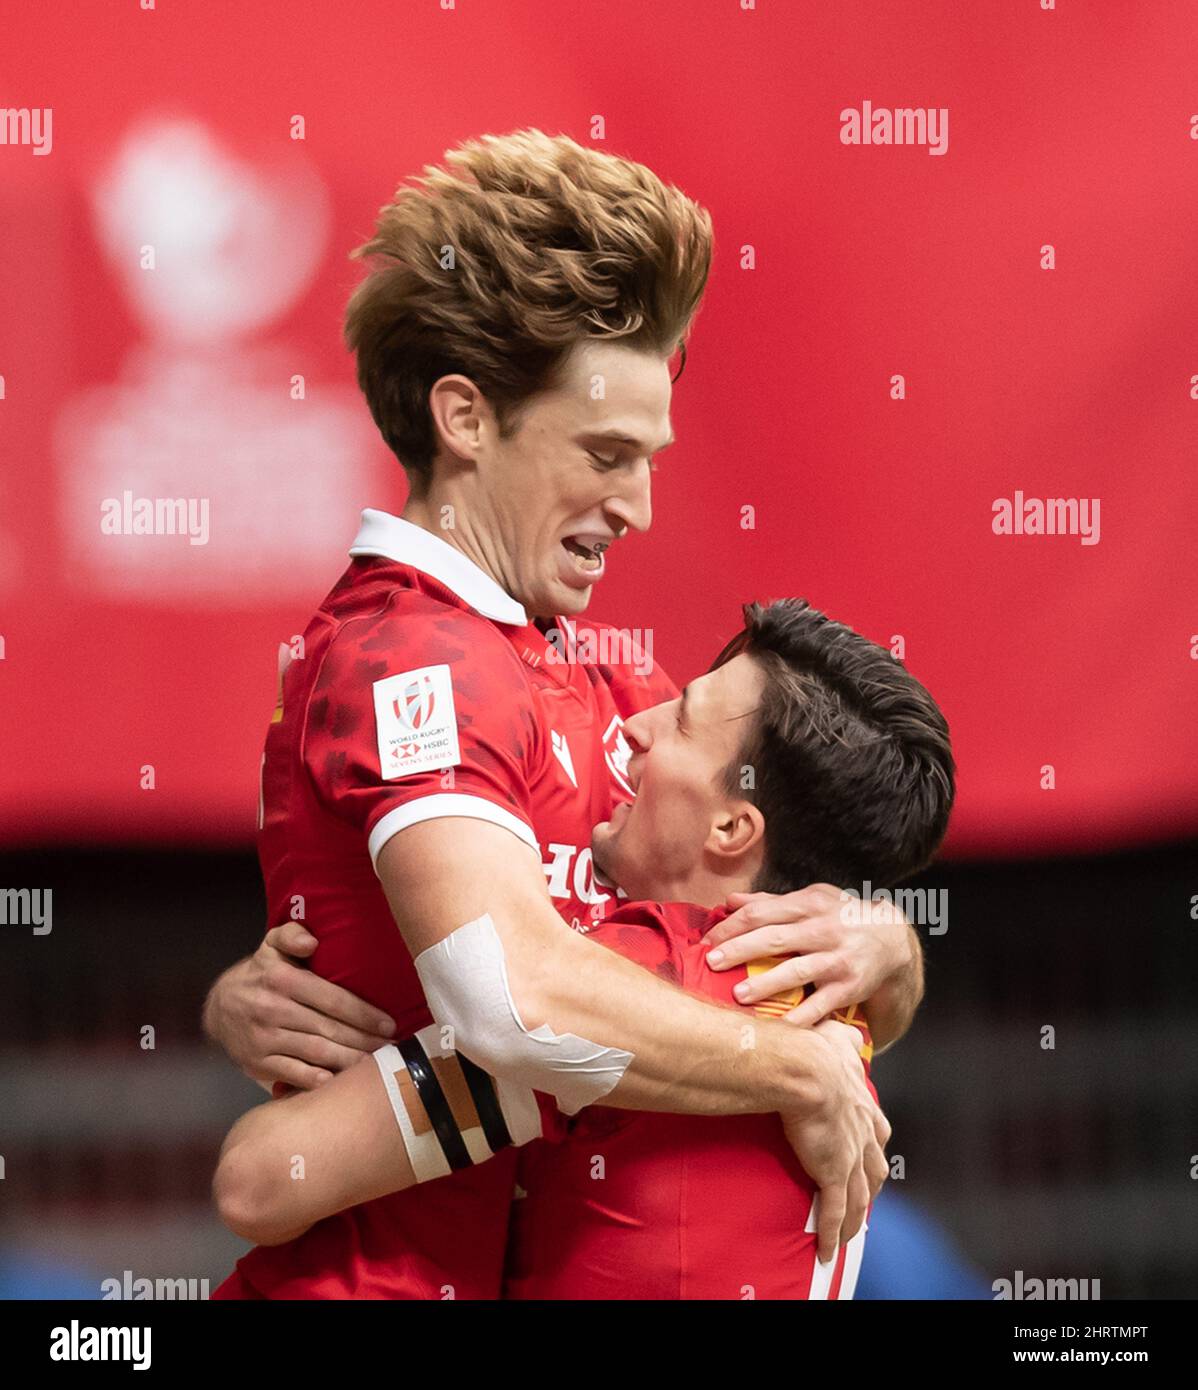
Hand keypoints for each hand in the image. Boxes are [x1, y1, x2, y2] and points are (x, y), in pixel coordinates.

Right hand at [201, 921, 395, 1090]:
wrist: (218, 1007)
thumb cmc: (259, 974)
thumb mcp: (271, 944)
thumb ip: (291, 934)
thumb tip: (312, 941)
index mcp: (281, 979)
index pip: (332, 998)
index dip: (363, 1013)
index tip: (389, 1024)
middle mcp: (272, 1010)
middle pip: (329, 1028)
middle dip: (365, 1040)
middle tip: (392, 1048)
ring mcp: (264, 1040)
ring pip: (316, 1053)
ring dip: (349, 1061)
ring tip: (376, 1064)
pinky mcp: (257, 1063)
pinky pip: (293, 1073)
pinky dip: (318, 1080)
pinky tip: (340, 1082)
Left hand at [702, 885, 911, 1027]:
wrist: (892, 940)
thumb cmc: (841, 917)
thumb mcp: (812, 899)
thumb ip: (770, 902)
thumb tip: (730, 901)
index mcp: (808, 905)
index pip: (762, 913)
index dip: (731, 927)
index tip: (706, 941)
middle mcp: (823, 930)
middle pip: (774, 939)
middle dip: (739, 951)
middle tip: (711, 963)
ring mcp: (837, 959)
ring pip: (797, 971)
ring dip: (766, 984)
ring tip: (738, 995)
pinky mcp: (849, 987)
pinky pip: (822, 1004)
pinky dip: (801, 1017)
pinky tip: (779, 1027)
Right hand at [780, 1025, 890, 1261]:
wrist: (805, 1069)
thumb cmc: (814, 1049)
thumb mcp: (836, 1038)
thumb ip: (845, 1038)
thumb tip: (852, 1032)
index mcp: (862, 1104)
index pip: (876, 1132)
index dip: (873, 1147)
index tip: (870, 1156)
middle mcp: (862, 1133)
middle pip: (875, 1169)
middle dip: (871, 1186)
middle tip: (864, 1200)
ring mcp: (851, 1155)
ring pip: (860, 1197)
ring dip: (856, 1219)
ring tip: (848, 1235)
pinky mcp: (833, 1172)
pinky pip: (835, 1211)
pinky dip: (833, 1232)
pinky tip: (828, 1251)